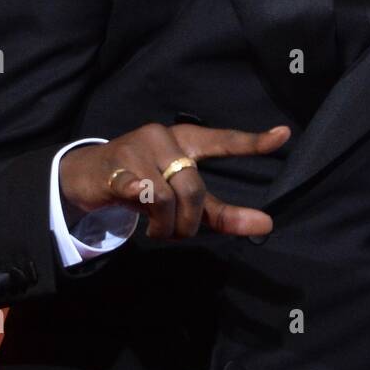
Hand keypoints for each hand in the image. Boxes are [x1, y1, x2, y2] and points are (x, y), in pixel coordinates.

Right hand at [59, 123, 288, 239]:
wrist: (84, 176)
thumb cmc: (142, 183)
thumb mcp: (180, 196)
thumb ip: (221, 212)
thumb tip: (267, 225)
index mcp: (186, 139)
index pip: (224, 140)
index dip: (253, 142)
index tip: (284, 136)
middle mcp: (165, 137)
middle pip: (194, 187)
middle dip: (189, 221)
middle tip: (178, 233)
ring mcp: (139, 149)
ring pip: (167, 197)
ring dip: (166, 226)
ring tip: (157, 230)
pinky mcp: (115, 167)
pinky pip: (140, 193)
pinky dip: (145, 213)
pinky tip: (138, 215)